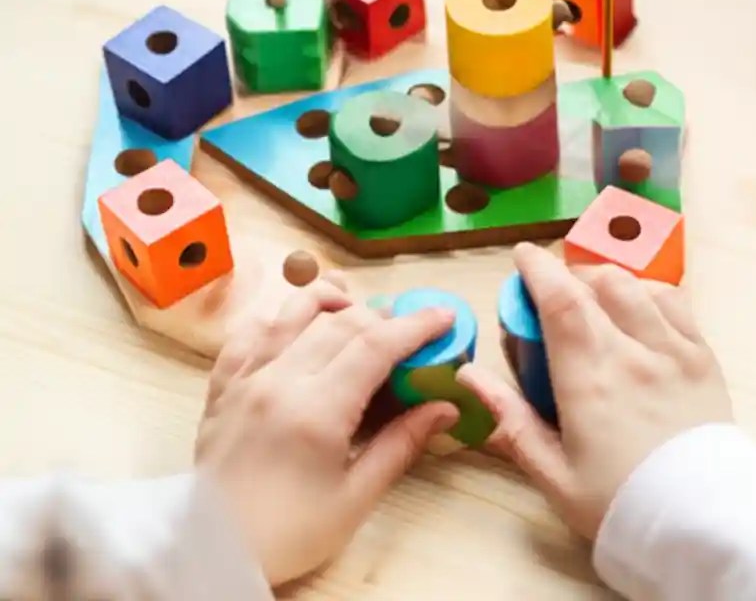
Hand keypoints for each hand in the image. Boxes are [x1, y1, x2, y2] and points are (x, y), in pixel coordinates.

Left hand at [196, 275, 459, 585]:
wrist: (214, 550)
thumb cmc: (290, 532)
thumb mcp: (357, 497)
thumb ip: (401, 443)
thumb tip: (445, 407)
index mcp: (317, 410)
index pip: (375, 346)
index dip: (415, 326)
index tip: (444, 317)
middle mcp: (278, 381)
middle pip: (338, 322)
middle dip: (382, 314)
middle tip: (411, 324)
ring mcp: (245, 380)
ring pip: (289, 314)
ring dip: (328, 300)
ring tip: (355, 304)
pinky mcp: (222, 388)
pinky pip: (246, 334)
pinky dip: (274, 318)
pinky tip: (292, 323)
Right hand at [459, 243, 732, 538]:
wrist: (701, 520)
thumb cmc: (620, 503)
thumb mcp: (553, 473)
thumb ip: (512, 420)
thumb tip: (471, 376)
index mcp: (589, 380)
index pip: (560, 301)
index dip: (538, 269)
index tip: (523, 256)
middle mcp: (632, 353)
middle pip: (596, 284)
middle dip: (567, 274)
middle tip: (551, 291)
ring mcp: (674, 351)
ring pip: (636, 286)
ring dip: (607, 279)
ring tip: (593, 296)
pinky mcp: (704, 358)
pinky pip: (676, 302)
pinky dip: (649, 291)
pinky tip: (639, 305)